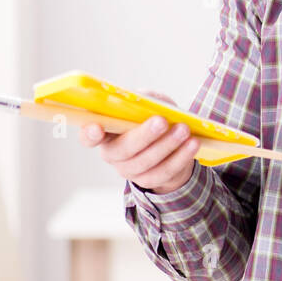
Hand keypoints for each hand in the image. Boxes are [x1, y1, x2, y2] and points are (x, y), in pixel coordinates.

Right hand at [77, 90, 199, 193]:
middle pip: (123, 149)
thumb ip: (146, 99)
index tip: (97, 127)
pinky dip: (181, 157)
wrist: (174, 144)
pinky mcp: (149, 180)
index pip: (89, 136)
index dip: (89, 134)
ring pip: (146, 162)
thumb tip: (145, 99)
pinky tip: (193, 144)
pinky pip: (164, 172)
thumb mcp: (151, 103)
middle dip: (144, 135)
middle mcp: (113, 154)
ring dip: (167, 145)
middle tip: (161, 121)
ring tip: (184, 130)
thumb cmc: (156, 117)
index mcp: (107, 132)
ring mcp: (129, 170)